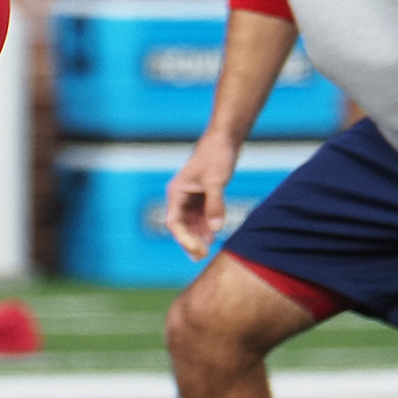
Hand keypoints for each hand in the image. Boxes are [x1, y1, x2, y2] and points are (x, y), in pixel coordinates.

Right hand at [165, 132, 238, 259]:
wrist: (223, 140)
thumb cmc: (216, 156)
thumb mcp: (216, 181)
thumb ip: (215, 205)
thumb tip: (215, 231)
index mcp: (176, 192)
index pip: (174, 222)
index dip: (183, 239)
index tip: (197, 251)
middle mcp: (180, 196)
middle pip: (180, 226)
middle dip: (189, 242)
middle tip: (202, 257)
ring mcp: (190, 197)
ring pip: (189, 223)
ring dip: (197, 237)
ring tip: (208, 251)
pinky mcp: (201, 195)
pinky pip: (199, 217)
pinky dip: (205, 228)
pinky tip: (214, 237)